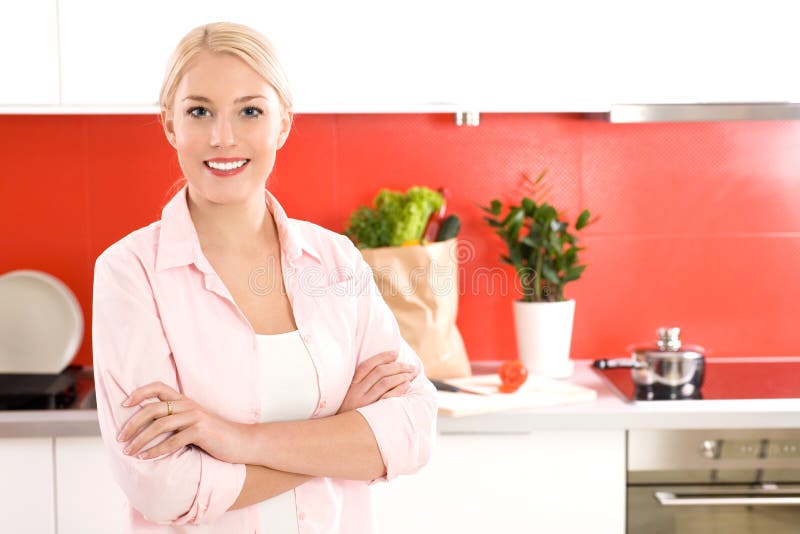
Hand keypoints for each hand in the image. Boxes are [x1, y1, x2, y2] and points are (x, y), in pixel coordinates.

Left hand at [116, 381, 247, 463]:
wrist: (241, 442)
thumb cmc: (214, 436)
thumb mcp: (193, 423)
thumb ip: (175, 421)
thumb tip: (147, 427)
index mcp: (184, 401)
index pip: (158, 387)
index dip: (139, 392)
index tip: (124, 404)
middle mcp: (188, 405)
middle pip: (153, 408)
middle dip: (132, 423)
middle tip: (120, 438)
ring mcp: (195, 417)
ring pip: (160, 425)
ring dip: (140, 439)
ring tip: (128, 451)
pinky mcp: (201, 431)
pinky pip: (173, 441)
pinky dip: (156, 450)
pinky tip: (145, 458)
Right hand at [337, 351, 418, 413]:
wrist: (340, 434)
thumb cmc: (350, 414)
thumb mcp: (351, 397)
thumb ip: (363, 385)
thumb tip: (383, 371)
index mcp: (351, 385)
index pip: (368, 365)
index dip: (382, 357)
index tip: (395, 353)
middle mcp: (356, 392)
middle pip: (379, 372)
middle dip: (397, 366)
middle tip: (410, 367)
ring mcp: (364, 403)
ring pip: (384, 383)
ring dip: (400, 376)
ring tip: (411, 375)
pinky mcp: (372, 414)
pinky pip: (387, 398)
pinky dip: (399, 390)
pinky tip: (407, 386)